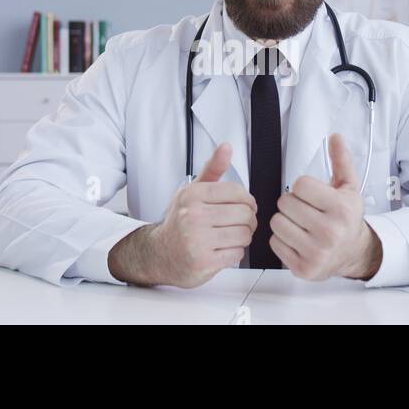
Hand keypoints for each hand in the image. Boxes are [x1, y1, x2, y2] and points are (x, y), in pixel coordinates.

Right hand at [146, 142, 257, 287]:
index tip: (244, 205)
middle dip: (248, 220)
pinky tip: (223, 249)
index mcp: (192, 195)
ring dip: (243, 236)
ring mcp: (197, 240)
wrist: (159, 253)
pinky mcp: (204, 262)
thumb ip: (212, 168)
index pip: (237, 192)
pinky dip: (235, 252)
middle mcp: (193, 216)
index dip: (247, 200)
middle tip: (241, 222)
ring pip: (244, 234)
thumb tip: (226, 147)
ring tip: (232, 235)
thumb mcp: (192, 191)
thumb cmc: (179, 221)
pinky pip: (237, 254)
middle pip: (244, 214)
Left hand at [269, 133, 381, 280]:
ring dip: (284, 221)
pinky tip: (297, 239)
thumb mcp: (348, 187)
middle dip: (292, 204)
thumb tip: (335, 137)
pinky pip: (274, 243)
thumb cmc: (347, 218)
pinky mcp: (303, 268)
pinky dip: (282, 240)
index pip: (300, 185)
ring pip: (276, 223)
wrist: (353, 252)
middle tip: (305, 210)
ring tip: (300, 224)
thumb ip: (341, 160)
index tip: (312, 195)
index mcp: (340, 209)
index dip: (303, 187)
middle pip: (285, 203)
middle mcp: (330, 232)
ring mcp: (316, 252)